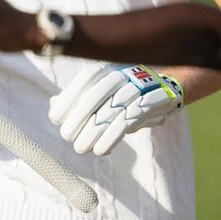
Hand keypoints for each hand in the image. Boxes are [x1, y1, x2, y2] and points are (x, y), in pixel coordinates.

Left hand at [53, 63, 184, 155]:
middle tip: (67, 137)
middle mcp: (124, 75)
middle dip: (78, 119)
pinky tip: (101, 150)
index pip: (86, 78)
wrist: (166, 92)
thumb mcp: (104, 93)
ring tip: (81, 148)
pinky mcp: (152, 105)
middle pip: (96, 95)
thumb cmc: (126, 95)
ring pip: (111, 112)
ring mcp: (140, 89)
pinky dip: (111, 138)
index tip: (56, 118)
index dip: (69, 97)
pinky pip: (127, 123)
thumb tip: (54, 104)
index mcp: (110, 68)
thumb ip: (80, 97)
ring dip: (92, 133)